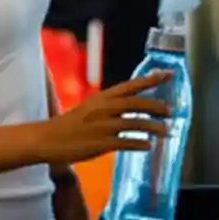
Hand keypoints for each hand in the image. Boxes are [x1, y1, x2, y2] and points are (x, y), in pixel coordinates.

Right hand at [38, 72, 172, 165]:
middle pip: (137, 104)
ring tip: (166, 131)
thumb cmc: (69, 125)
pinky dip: (141, 144)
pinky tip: (148, 146)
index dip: (151, 79)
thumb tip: (132, 109)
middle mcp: (104, 109)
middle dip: (157, 106)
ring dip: (155, 127)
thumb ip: (109, 107)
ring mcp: (104, 126)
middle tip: (170, 110)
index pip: (131, 85)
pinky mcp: (102, 143)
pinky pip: (128, 143)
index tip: (169, 74)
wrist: (48, 139)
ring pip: (137, 123)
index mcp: (101, 98)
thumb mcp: (89, 108)